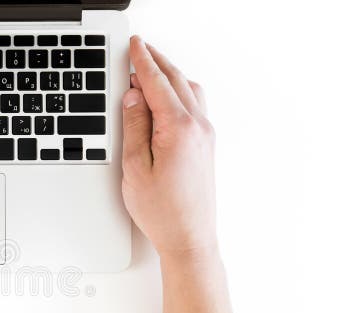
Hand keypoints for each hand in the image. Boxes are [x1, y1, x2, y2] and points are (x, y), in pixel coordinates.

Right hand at [122, 36, 217, 262]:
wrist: (189, 238)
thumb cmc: (162, 211)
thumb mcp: (135, 168)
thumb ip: (134, 127)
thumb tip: (134, 98)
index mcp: (178, 128)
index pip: (157, 83)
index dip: (142, 62)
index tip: (134, 45)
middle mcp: (198, 127)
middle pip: (176, 80)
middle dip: (157, 61)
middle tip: (140, 48)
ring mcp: (205, 135)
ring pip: (189, 89)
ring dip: (170, 74)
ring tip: (150, 68)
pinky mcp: (206, 145)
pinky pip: (195, 104)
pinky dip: (179, 89)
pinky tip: (168, 94)